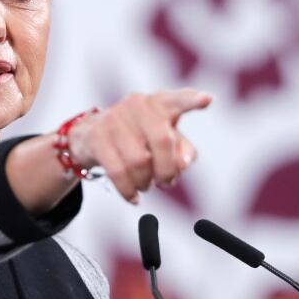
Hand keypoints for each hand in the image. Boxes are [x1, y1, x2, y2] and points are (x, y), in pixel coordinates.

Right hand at [66, 89, 211, 203]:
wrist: (92, 134)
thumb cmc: (139, 136)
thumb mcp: (164, 139)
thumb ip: (182, 149)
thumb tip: (184, 164)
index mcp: (159, 103)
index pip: (177, 101)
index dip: (191, 101)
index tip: (207, 100)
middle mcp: (137, 105)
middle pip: (162, 141)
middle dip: (167, 170)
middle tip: (167, 183)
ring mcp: (114, 119)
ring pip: (139, 161)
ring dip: (146, 182)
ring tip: (147, 186)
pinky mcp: (97, 137)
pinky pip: (117, 171)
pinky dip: (128, 190)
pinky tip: (134, 197)